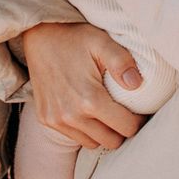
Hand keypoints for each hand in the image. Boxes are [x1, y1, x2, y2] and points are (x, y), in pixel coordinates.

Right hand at [23, 21, 143, 149]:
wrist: (39, 35)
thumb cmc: (74, 38)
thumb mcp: (101, 42)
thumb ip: (122, 63)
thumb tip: (137, 84)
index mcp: (89, 98)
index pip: (126, 128)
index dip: (138, 120)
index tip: (139, 111)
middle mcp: (71, 115)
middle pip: (111, 141)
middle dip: (122, 129)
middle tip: (125, 112)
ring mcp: (56, 120)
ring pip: (93, 143)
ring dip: (104, 132)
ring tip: (107, 112)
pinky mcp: (46, 120)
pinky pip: (75, 137)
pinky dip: (86, 130)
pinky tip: (88, 112)